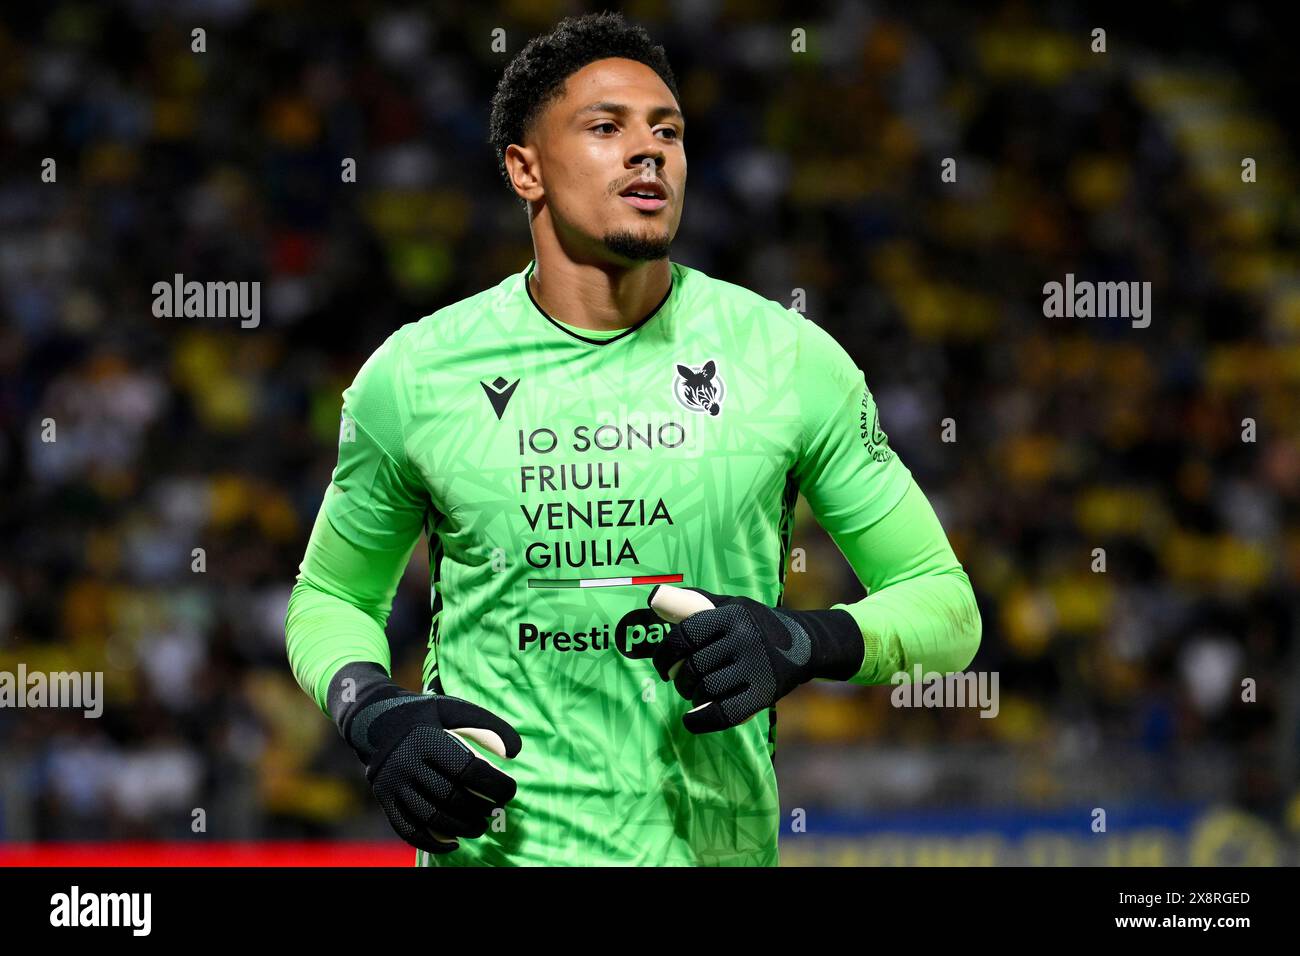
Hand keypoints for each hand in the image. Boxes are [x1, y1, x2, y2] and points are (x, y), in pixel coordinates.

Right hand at [335, 669, 521, 853]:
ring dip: (461, 828)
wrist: (374, 720)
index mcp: (428, 740)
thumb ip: (488, 726)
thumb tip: (516, 752)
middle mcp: (408, 764)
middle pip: (450, 797)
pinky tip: (453, 843)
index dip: (494, 785)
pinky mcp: (385, 800)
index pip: (468, 770)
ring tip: (479, 827)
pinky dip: (431, 842)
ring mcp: (393, 785)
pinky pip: (407, 830)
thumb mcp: (455, 709)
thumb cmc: (425, 716)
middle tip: (496, 811)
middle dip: (479, 810)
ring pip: (430, 817)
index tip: (509, 791)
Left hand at [646, 585, 863, 733]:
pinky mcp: (764, 694)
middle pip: (693, 667)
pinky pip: (724, 713)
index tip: (664, 667)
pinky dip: (701, 720)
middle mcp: (744, 639)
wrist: (805, 643)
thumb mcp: (728, 605)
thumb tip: (654, 598)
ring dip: (692, 697)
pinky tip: (691, 719)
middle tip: (684, 681)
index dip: (665, 655)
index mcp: (731, 614)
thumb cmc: (753, 624)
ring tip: (696, 693)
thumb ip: (691, 602)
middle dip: (680, 680)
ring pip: (705, 690)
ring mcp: (755, 668)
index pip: (684, 636)